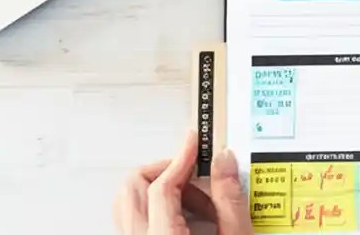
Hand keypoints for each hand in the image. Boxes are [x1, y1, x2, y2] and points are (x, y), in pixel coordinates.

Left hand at [114, 129, 252, 234]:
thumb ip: (231, 200)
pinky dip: (157, 206)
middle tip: (194, 168)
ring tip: (195, 196)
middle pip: (133, 187)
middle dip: (166, 170)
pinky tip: (186, 213)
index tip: (193, 142)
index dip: (180, 158)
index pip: (161, 186)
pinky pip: (134, 217)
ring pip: (128, 201)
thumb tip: (225, 163)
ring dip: (161, 189)